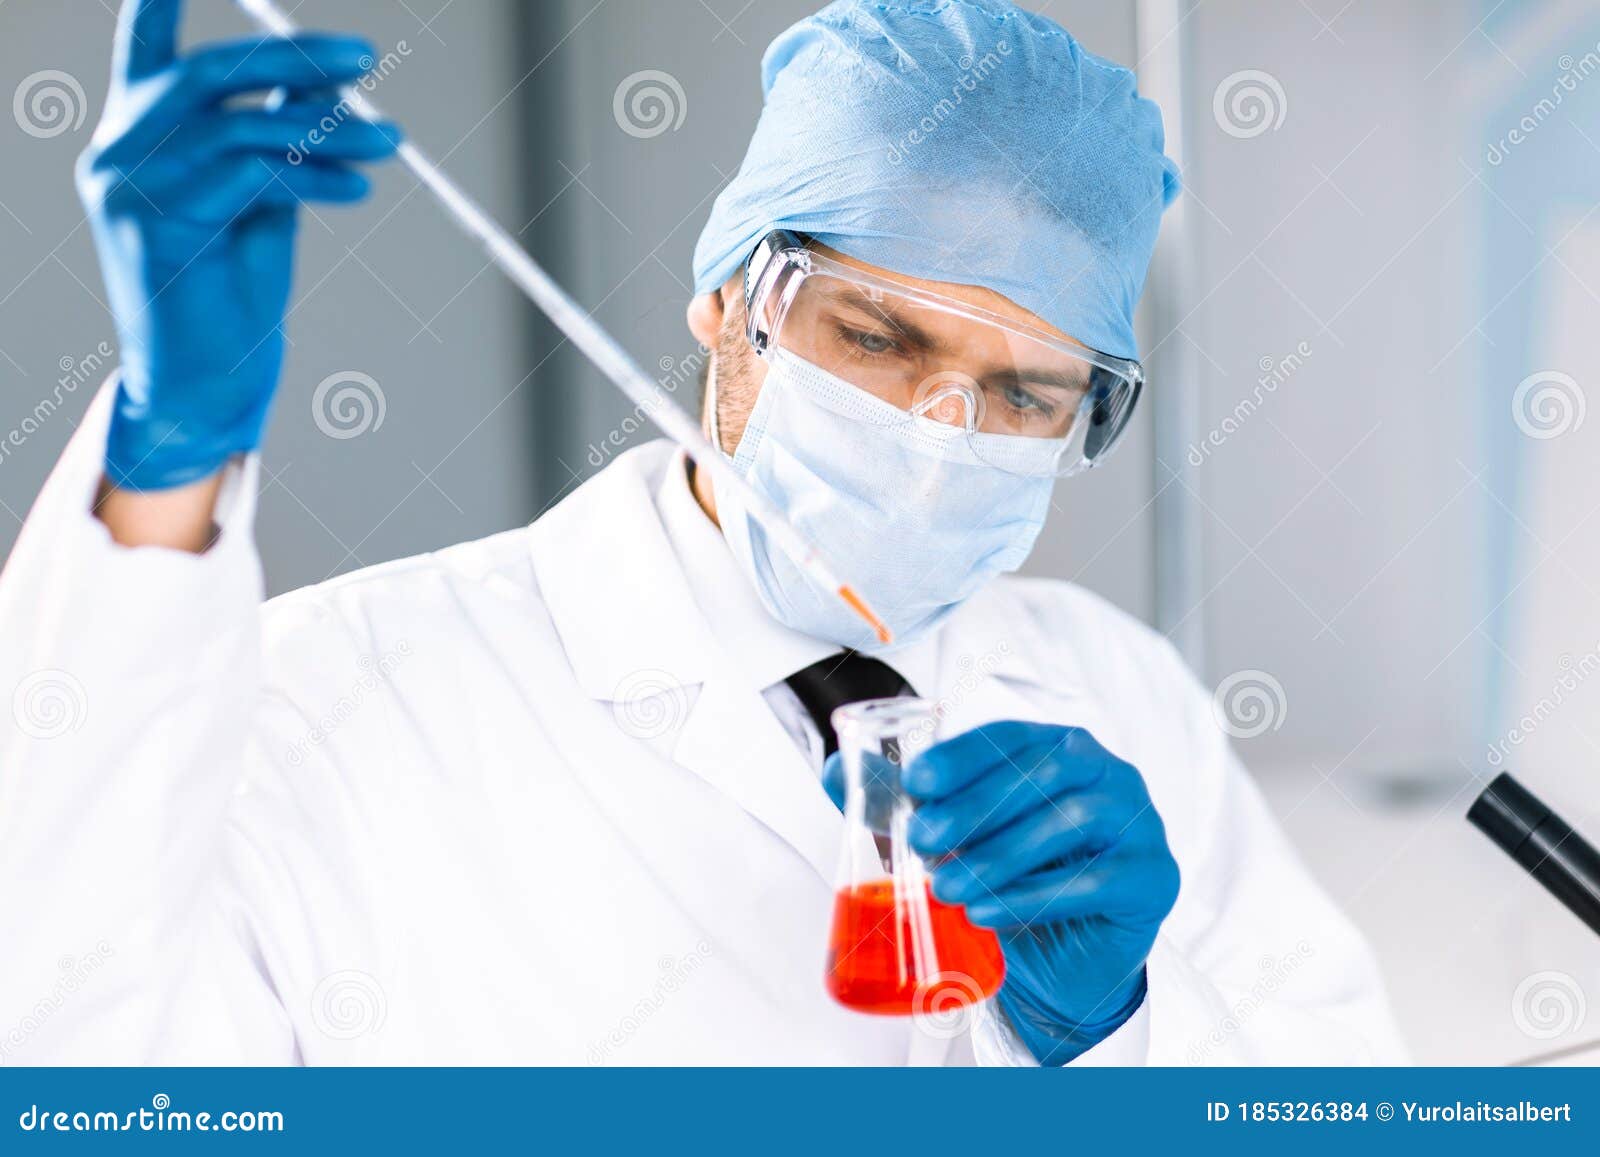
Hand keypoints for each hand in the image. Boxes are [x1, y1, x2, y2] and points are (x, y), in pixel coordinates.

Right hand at [80, 0, 401, 490]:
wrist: (206, 379)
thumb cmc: (230, 290)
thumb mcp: (259, 195)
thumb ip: (275, 134)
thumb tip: (318, 76)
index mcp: (137, 134)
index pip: (143, 48)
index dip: (161, 0)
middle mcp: (118, 150)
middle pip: (208, 75)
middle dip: (292, 57)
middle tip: (364, 56)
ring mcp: (126, 186)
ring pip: (239, 128)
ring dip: (328, 128)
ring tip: (391, 139)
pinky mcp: (153, 224)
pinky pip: (251, 178)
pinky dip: (315, 175)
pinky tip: (360, 183)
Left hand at [904, 721, 1178, 1062]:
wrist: (1071, 959)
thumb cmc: (1017, 880)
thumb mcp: (960, 839)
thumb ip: (905, 802)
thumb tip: (837, 770)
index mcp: (1060, 748)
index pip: (1010, 737)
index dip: (962, 756)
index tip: (915, 781)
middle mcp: (1107, 774)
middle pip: (1041, 774)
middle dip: (974, 807)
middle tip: (921, 839)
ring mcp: (1139, 823)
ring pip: (1069, 825)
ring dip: (999, 856)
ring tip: (944, 886)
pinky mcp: (1153, 878)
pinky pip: (1095, 882)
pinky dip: (1034, 897)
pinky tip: (987, 912)